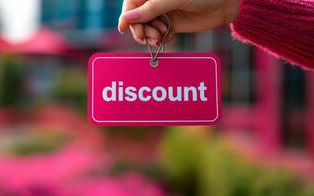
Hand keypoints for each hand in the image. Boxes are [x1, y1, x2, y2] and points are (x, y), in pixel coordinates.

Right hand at [118, 0, 238, 45]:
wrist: (225, 3)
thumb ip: (151, 8)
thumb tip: (127, 18)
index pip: (131, 4)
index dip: (126, 16)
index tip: (124, 28)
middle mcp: (155, 2)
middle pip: (137, 19)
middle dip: (140, 29)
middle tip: (149, 37)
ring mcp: (163, 14)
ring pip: (147, 28)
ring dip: (150, 35)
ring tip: (160, 36)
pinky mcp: (172, 25)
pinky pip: (159, 35)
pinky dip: (161, 38)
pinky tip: (169, 36)